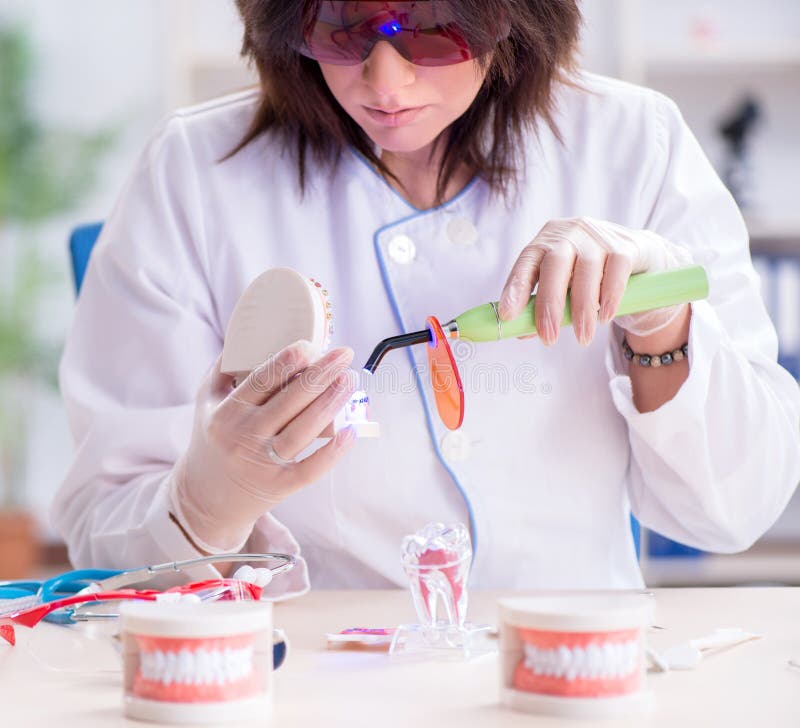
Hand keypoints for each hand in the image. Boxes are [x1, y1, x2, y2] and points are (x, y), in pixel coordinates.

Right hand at [169, 341, 357, 552]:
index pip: (261, 381)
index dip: (287, 362)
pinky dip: (332, 452)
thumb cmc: (213, 439)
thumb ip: (224, 369)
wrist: (204, 498)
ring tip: (350, 380)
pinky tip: (351, 431)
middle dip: (321, 374)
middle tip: (344, 355)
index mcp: (227, 413)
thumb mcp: (207, 402)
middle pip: (290, 401)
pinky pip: (311, 469)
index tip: (311, 345)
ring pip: (304, 430)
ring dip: (331, 403)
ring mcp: (262, 464)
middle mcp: (244, 437)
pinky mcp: (279, 487)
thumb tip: (247, 333)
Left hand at [498, 217, 691, 344]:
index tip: (507, 315)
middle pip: (555, 264)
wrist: (638, 258)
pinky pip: (615, 271)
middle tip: (548, 338)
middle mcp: (570, 233)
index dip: (515, 288)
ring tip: (582, 338)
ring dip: (582, 309)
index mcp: (546, 242)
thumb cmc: (590, 277)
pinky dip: (609, 297)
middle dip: (549, 303)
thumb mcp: (565, 288)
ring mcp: (598, 236)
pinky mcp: (626, 246)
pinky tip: (604, 317)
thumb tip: (520, 332)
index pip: (526, 262)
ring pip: (586, 271)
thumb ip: (544, 307)